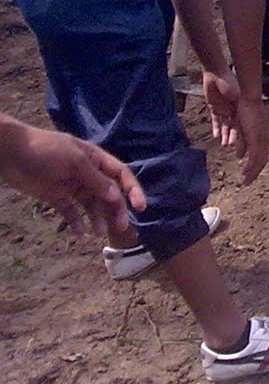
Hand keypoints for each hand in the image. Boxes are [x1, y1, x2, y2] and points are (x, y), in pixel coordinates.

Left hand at [0, 120, 146, 238]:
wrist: (10, 153)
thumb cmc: (45, 150)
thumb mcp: (73, 161)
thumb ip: (95, 179)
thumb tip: (116, 196)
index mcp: (95, 160)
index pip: (121, 175)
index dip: (133, 190)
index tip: (140, 208)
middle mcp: (87, 173)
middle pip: (108, 193)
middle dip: (116, 210)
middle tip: (119, 228)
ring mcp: (72, 185)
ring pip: (91, 205)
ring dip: (97, 218)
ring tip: (97, 233)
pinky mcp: (56, 196)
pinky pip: (71, 211)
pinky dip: (77, 221)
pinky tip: (80, 232)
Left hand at [204, 68, 242, 145]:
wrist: (215, 74)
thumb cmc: (229, 84)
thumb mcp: (236, 97)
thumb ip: (239, 111)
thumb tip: (244, 122)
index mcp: (242, 109)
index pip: (245, 127)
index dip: (245, 138)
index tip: (246, 148)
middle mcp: (235, 110)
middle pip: (237, 128)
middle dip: (237, 139)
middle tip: (237, 152)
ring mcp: (225, 109)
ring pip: (227, 126)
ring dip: (226, 135)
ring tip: (224, 145)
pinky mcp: (214, 107)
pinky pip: (216, 120)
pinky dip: (216, 128)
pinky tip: (216, 136)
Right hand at [232, 98, 268, 184]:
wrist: (246, 98)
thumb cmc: (244, 110)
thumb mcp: (242, 130)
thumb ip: (242, 143)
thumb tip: (240, 156)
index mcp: (262, 136)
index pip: (261, 155)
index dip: (256, 166)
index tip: (250, 174)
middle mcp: (265, 138)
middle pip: (262, 160)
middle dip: (255, 172)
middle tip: (247, 182)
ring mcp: (262, 138)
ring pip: (260, 160)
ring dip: (253, 172)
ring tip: (246, 181)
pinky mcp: (256, 138)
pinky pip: (255, 155)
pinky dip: (251, 166)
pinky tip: (246, 173)